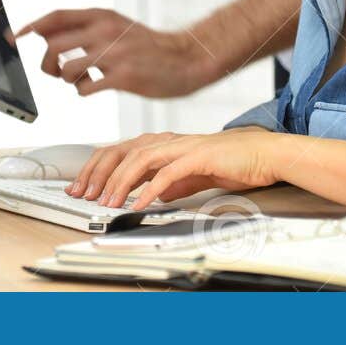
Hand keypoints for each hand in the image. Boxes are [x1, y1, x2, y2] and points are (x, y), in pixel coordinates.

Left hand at [15, 8, 212, 96]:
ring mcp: (114, 54)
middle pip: (53, 45)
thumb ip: (86, 28)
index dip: (30, 26)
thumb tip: (49, 34)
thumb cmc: (147, 45)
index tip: (14, 36)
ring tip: (79, 81)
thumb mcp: (115, 26)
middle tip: (55, 72)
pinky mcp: (123, 77)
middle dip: (46, 63)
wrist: (184, 58)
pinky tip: (93, 88)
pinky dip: (82, 91)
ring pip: (66, 68)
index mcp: (101, 16)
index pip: (55, 17)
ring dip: (65, 79)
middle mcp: (104, 31)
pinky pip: (86, 88)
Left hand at [69, 130, 283, 210]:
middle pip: (121, 151)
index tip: (80, 188)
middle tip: (82, 195)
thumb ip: (172, 182)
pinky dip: (150, 190)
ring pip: (139, 159)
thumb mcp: (193, 175)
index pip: (119, 151)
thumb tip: (153, 194)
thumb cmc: (233, 163)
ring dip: (119, 183)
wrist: (265, 155)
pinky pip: (167, 174)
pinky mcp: (198, 156)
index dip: (96, 168)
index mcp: (164, 143)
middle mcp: (168, 140)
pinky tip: (139, 204)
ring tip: (106, 203)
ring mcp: (182, 146)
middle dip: (97, 174)